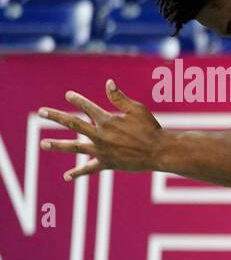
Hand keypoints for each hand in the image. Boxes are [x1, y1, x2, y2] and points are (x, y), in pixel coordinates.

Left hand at [39, 80, 164, 180]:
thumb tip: (108, 83)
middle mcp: (100, 135)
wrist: (159, 152)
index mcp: (107, 120)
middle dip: (56, 116)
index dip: (77, 100)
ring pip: (75, 147)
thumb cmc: (151, 129)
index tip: (68, 96)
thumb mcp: (137, 110)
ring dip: (57, 145)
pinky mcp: (107, 163)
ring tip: (43, 144)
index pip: (87, 107)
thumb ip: (120, 98)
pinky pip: (90, 169)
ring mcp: (102, 150)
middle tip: (41, 112)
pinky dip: (78, 173)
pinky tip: (66, 176)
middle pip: (73, 124)